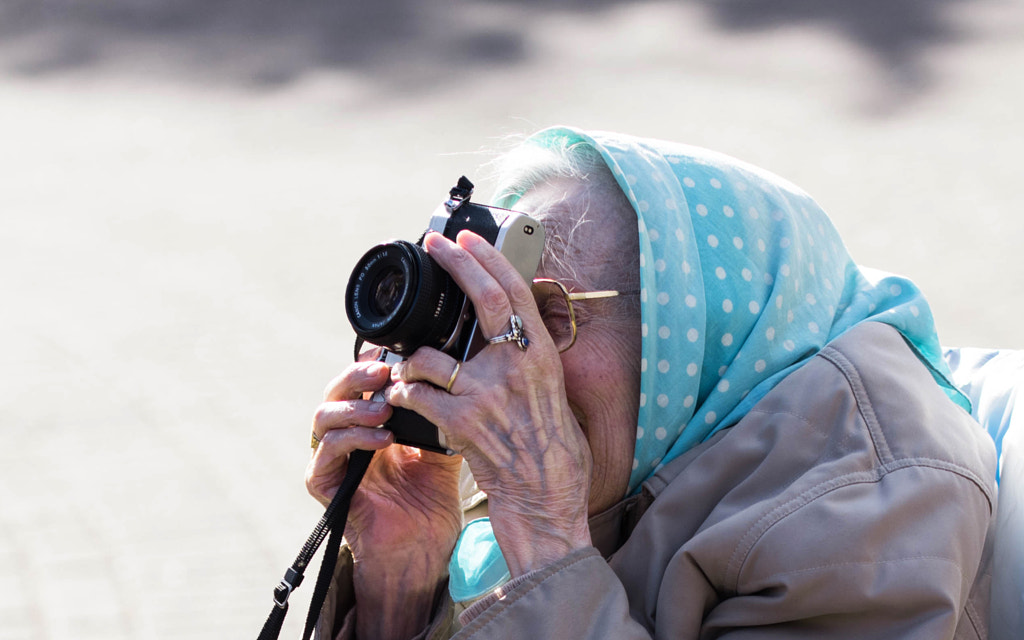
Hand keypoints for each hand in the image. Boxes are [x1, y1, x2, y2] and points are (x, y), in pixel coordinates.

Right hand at [306, 356, 462, 638]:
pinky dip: (354, 438)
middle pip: (336, 390)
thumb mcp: (441, 445)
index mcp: (369, 420)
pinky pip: (327, 451)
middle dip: (358, 374)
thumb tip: (450, 376)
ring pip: (324, 416)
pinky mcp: (322, 482)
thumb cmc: (430, 497)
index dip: (370, 363)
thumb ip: (437, 413)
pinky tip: (383, 439)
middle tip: (385, 371)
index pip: (359, 380)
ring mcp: (331, 457)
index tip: (394, 354)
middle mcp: (346, 434)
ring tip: (384, 408)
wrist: (422, 546)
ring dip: (355, 406)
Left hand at [386, 230, 594, 576]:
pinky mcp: (462, 422)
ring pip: (430, 355)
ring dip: (408, 360)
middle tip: (438, 246)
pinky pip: (417, 394)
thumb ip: (527, 357)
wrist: (546, 496)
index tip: (467, 238)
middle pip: (483, 299)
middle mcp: (517, 367)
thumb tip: (507, 326)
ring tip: (405, 369)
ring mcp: (488, 393)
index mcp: (540, 356)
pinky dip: (403, 393)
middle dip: (457, 264)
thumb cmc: (552, 447)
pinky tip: (403, 398)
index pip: (516, 292)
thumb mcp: (552, 391)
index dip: (489, 258)